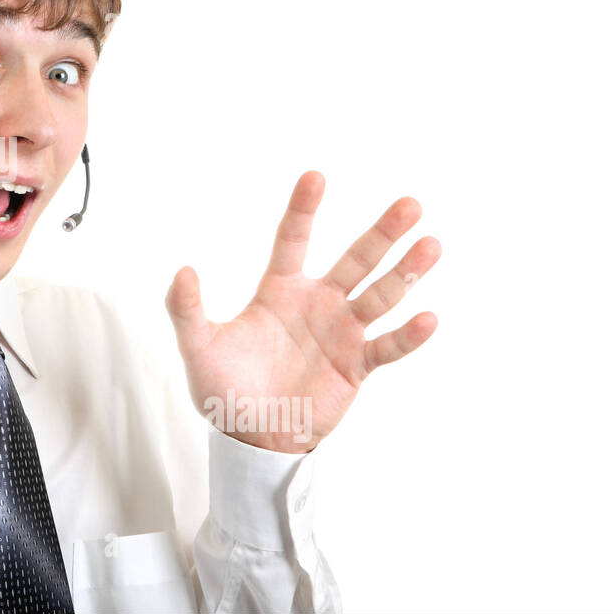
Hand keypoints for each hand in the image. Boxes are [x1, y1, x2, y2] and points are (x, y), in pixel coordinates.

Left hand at [165, 171, 439, 451]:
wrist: (250, 438)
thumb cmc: (222, 388)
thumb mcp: (198, 349)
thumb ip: (187, 311)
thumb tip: (182, 272)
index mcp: (278, 290)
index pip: (292, 240)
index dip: (304, 209)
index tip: (315, 176)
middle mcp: (316, 303)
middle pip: (355, 260)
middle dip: (383, 233)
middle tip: (410, 204)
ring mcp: (341, 333)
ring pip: (380, 296)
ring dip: (406, 273)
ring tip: (431, 245)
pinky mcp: (357, 366)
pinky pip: (387, 347)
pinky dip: (407, 335)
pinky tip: (427, 318)